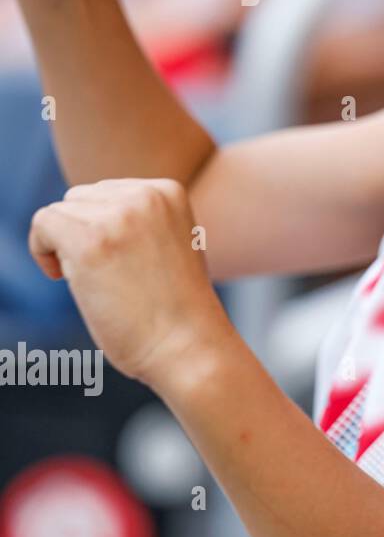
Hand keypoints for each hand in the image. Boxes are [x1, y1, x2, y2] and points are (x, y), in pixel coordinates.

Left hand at [28, 178, 230, 387]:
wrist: (187, 344)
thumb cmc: (175, 306)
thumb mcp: (168, 243)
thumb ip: (137, 219)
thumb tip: (84, 211)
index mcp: (168, 191)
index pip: (107, 192)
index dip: (102, 229)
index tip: (120, 263)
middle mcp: (146, 194)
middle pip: (81, 197)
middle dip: (83, 234)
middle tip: (109, 275)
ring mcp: (120, 215)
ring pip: (61, 211)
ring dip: (67, 247)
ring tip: (98, 280)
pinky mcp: (91, 240)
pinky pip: (43, 224)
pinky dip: (43, 251)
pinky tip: (66, 279)